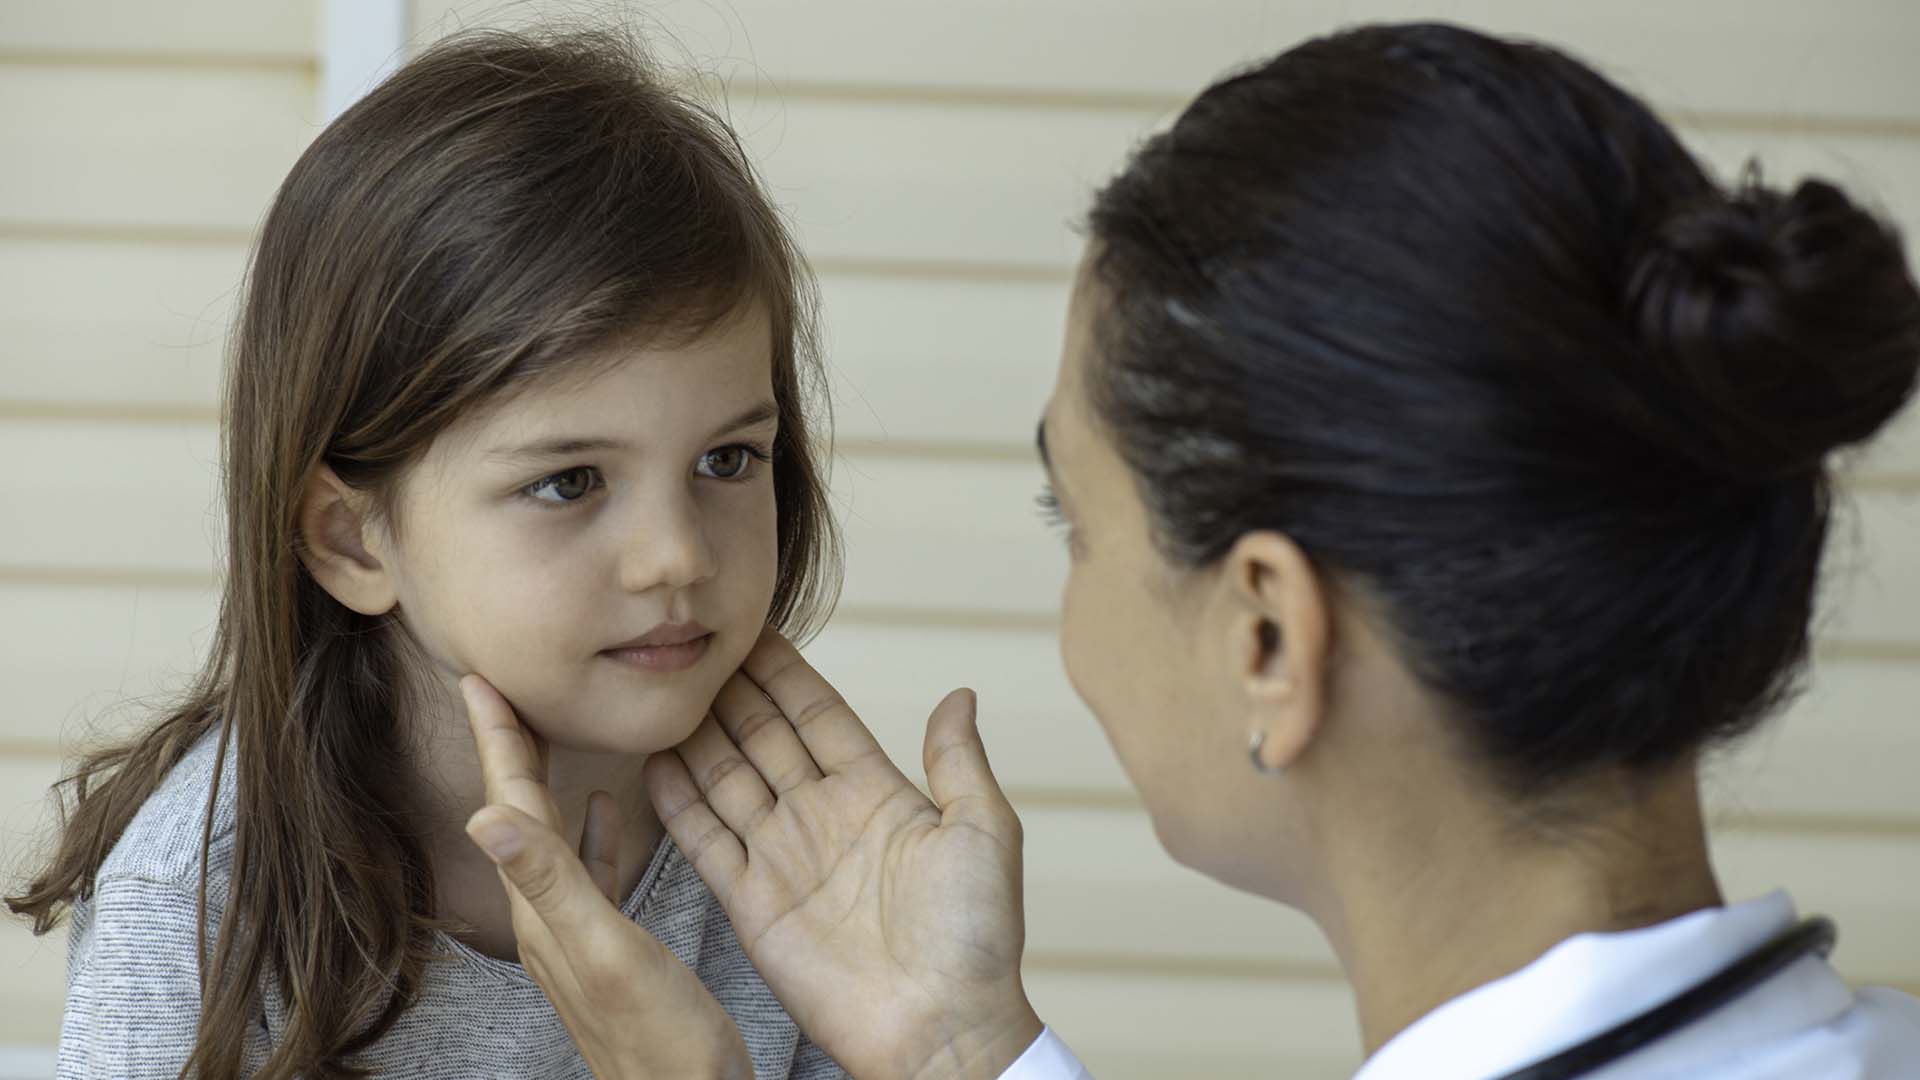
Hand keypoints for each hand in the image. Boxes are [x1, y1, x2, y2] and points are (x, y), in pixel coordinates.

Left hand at [459, 675, 753, 1079]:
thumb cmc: (658, 1037)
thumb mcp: (603, 950)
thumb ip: (548, 882)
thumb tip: (481, 816)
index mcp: (543, 906)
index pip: (510, 804)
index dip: (497, 739)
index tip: (476, 677)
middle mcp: (548, 913)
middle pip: (520, 811)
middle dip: (509, 745)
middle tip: (497, 685)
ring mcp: (577, 928)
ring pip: (551, 832)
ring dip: (545, 778)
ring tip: (543, 727)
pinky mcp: (610, 942)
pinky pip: (589, 867)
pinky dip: (590, 828)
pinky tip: (603, 806)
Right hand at [643, 628, 1044, 1079]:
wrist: (940, 1028)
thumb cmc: (976, 939)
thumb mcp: (984, 833)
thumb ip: (958, 761)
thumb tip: (961, 694)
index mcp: (878, 793)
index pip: (819, 715)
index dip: (785, 671)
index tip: (752, 626)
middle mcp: (823, 816)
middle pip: (763, 736)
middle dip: (730, 690)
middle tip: (690, 641)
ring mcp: (783, 857)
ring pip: (727, 777)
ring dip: (697, 734)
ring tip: (662, 687)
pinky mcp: (751, 902)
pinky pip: (705, 840)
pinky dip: (678, 801)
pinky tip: (653, 760)